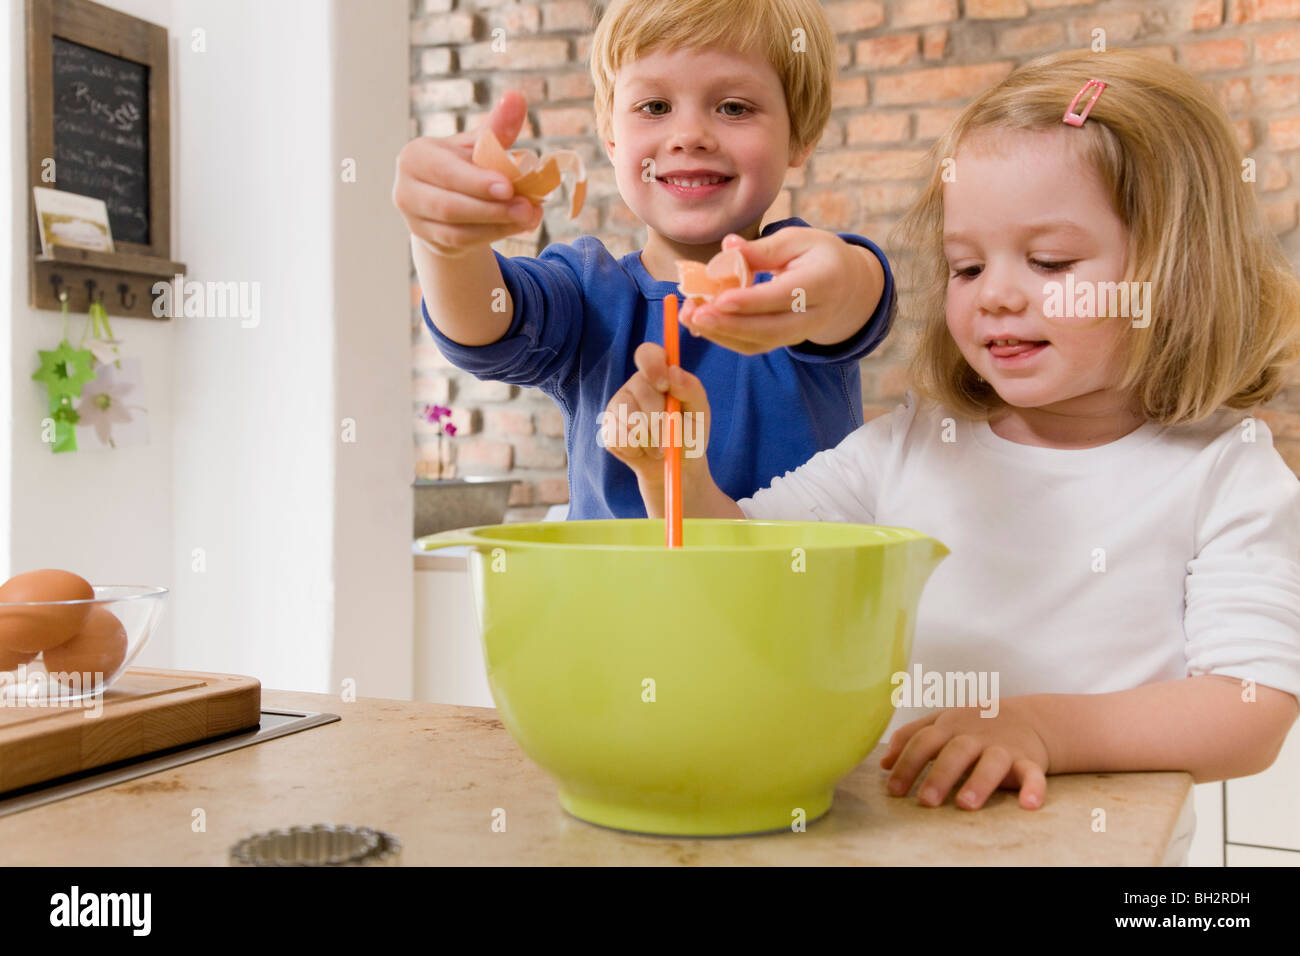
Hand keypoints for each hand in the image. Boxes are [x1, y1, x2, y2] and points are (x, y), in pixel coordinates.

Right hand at [391, 90, 542, 256]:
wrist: (445, 201)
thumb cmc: (463, 165)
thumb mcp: (477, 146)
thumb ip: (497, 126)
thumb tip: (516, 97)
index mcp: (416, 156)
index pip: (444, 171)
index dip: (476, 181)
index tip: (509, 186)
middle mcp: (406, 188)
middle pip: (448, 205)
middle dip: (492, 208)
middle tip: (528, 207)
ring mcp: (413, 219)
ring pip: (456, 230)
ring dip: (497, 225)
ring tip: (530, 217)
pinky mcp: (427, 240)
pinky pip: (461, 243)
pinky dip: (492, 235)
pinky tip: (518, 226)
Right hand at [600, 341, 712, 513]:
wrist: (675, 466)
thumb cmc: (690, 434)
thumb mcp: (700, 412)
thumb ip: (691, 389)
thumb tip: (673, 372)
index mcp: (659, 373)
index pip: (647, 354)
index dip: (653, 366)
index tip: (664, 386)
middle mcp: (636, 385)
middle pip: (640, 392)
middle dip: (659, 421)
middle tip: (669, 440)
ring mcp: (618, 405)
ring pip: (628, 417)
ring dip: (649, 439)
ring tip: (659, 448)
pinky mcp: (607, 427)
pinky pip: (617, 437)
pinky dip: (635, 450)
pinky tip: (642, 451)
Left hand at [679, 229, 879, 354]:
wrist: (844, 287)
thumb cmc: (817, 255)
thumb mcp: (797, 240)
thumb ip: (763, 248)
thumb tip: (728, 247)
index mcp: (823, 282)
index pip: (785, 296)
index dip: (752, 301)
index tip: (720, 298)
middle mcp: (814, 315)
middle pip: (771, 328)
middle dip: (730, 324)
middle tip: (695, 314)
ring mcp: (799, 334)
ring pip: (759, 342)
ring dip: (721, 333)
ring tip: (689, 316)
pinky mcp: (783, 341)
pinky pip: (753, 346)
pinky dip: (724, 337)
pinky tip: (699, 322)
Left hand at [879, 698, 1051, 809]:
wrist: (1028, 717)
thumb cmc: (974, 724)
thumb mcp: (942, 723)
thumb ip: (911, 737)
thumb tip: (883, 763)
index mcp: (950, 727)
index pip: (924, 741)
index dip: (907, 763)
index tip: (893, 790)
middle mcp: (975, 736)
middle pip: (956, 752)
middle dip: (940, 775)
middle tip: (927, 801)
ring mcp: (1003, 747)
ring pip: (992, 762)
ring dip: (979, 782)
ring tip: (966, 804)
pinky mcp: (1029, 761)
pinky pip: (1033, 774)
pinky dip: (1034, 788)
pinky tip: (1028, 805)